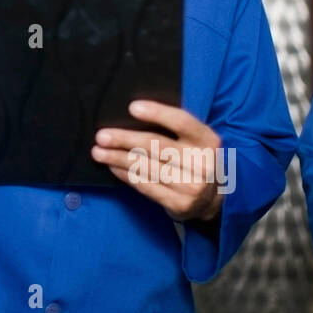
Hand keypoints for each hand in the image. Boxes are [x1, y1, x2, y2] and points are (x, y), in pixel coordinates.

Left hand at [91, 100, 224, 223]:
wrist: (214, 198)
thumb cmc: (195, 159)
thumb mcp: (196, 141)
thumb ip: (174, 128)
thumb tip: (132, 113)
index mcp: (208, 140)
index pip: (182, 122)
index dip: (157, 113)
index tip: (131, 108)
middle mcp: (203, 163)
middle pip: (156, 146)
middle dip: (124, 140)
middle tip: (101, 136)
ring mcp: (192, 186)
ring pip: (146, 167)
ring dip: (118, 158)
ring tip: (98, 152)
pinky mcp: (180, 204)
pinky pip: (145, 186)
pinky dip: (125, 175)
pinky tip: (113, 167)